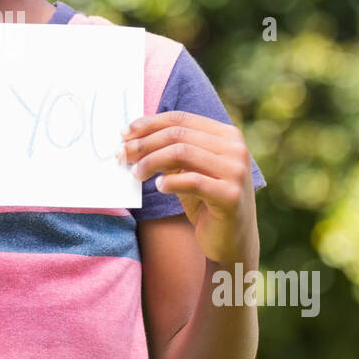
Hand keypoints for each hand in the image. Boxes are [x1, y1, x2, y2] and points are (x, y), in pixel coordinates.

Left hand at [117, 112, 256, 263]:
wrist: (231, 240)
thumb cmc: (205, 202)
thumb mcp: (188, 170)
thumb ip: (170, 151)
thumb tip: (131, 138)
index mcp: (227, 135)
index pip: (181, 118)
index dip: (148, 124)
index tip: (124, 134)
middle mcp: (236, 149)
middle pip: (178, 134)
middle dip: (143, 143)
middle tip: (121, 155)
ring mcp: (236, 171)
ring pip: (182, 152)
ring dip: (151, 161)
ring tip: (136, 173)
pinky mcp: (231, 196)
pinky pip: (192, 181)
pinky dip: (169, 182)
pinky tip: (159, 187)